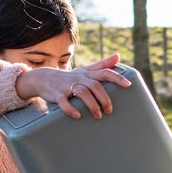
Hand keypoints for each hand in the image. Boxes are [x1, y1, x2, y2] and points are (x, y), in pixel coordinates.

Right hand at [16, 53, 131, 118]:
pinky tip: (77, 115)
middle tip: (109, 111)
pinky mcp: (57, 94)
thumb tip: (118, 56)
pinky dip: (70, 109)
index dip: (117, 78)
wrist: (43, 78)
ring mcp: (67, 86)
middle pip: (95, 86)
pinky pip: (63, 101)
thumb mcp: (86, 70)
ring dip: (92, 104)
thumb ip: (103, 65)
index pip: (104, 72)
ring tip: (98, 115)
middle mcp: (79, 78)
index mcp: (88, 74)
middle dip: (104, 99)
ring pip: (82, 92)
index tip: (128, 85)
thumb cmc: (71, 76)